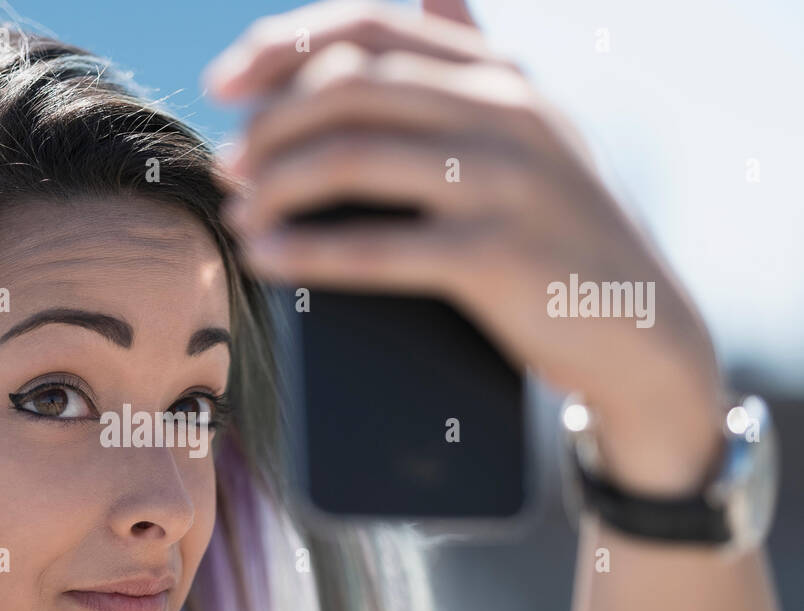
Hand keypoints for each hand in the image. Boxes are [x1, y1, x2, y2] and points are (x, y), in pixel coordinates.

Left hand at [206, 0, 725, 495]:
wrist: (639, 329)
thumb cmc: (560, 234)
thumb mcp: (530, 134)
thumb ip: (474, 65)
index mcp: (499, 75)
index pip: (369, 27)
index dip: (281, 47)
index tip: (222, 86)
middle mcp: (505, 110)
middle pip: (349, 86)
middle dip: (269, 125)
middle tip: (226, 165)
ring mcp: (504, 179)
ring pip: (352, 157)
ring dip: (275, 186)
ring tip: (237, 215)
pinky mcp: (495, 253)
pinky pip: (376, 246)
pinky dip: (307, 250)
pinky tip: (266, 259)